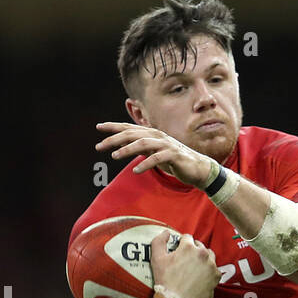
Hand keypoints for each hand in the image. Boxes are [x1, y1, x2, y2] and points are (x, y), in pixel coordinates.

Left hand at [96, 121, 216, 186]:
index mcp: (152, 134)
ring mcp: (166, 145)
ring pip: (143, 143)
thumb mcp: (154, 153)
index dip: (113, 127)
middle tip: (100, 146)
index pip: (129, 128)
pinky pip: (157, 158)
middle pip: (132, 134)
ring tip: (115, 156)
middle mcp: (158, 136)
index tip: (98, 127)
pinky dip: (146, 163)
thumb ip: (141, 148)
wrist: (198, 169)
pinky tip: (136, 170)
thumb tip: (123, 146)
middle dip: (114, 139)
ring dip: (127, 149)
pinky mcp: (174, 155)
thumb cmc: (175, 161)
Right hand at [149, 230, 220, 297]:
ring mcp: (211, 265)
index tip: (179, 251)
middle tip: (186, 261)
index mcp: (189, 247)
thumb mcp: (156, 258)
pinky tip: (201, 277)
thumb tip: (166, 233)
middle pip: (199, 246)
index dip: (181, 244)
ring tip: (195, 267)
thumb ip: (159, 241)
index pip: (187, 238)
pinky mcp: (216, 277)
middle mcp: (203, 254)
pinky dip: (209, 272)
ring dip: (203, 259)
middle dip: (193, 250)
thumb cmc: (165, 280)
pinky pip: (214, 270)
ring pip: (209, 256)